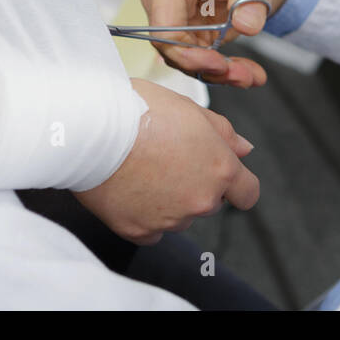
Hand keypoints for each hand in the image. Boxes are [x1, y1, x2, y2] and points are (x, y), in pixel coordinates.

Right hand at [74, 78, 259, 243]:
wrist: (92, 129)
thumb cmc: (141, 110)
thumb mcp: (191, 109)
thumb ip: (224, 133)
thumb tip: (245, 150)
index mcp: (220, 169)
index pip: (247, 193)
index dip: (237, 185)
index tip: (223, 177)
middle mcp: (200, 200)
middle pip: (209, 201)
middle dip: (196, 184)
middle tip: (167, 157)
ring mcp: (170, 220)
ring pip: (180, 216)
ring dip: (170, 200)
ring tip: (142, 168)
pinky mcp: (139, 231)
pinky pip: (152, 231)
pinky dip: (145, 216)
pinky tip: (131, 190)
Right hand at [140, 0, 304, 87]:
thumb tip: (247, 25)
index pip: (164, 29)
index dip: (188, 54)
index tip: (220, 64)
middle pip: (172, 49)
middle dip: (207, 68)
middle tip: (243, 76)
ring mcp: (175, 17)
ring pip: (186, 59)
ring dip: (219, 73)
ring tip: (252, 75)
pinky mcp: (190, 32)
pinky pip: (199, 59)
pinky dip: (223, 69)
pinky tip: (249, 72)